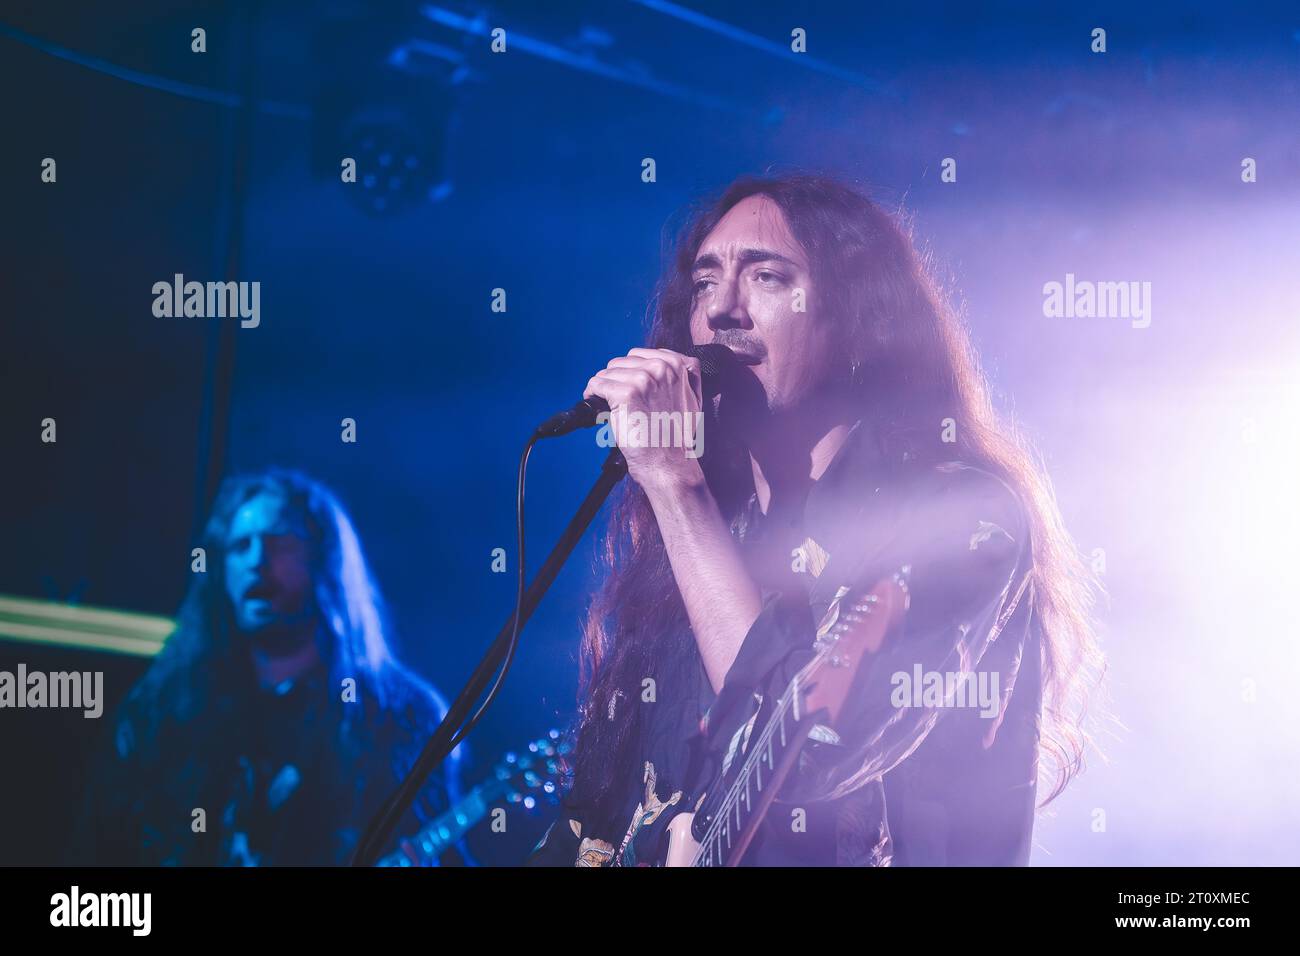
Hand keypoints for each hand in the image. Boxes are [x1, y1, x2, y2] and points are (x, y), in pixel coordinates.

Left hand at [583, 347, 706, 492]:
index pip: (638, 355)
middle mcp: (661, 368)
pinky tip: (599, 409)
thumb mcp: (690, 398)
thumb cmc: (676, 438)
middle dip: (616, 380)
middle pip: (620, 362)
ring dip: (604, 389)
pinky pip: (597, 384)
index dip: (628, 372)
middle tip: (617, 401)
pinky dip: (592, 395)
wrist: (670, 463)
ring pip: (607, 373)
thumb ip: (676, 377)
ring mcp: (643, 380)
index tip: (625, 386)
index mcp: (677, 365)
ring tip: (610, 407)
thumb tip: (655, 366)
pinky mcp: (626, 394)